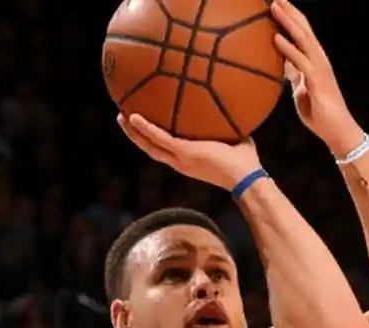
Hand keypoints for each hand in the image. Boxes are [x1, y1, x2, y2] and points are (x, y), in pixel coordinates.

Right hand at [116, 114, 260, 190]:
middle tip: (123, 118)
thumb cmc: (246, 163)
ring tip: (120, 115)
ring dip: (133, 131)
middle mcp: (181, 162)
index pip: (165, 150)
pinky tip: (134, 116)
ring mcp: (181, 159)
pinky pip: (160, 138)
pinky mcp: (185, 153)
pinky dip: (146, 128)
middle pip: (150, 148)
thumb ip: (228, 126)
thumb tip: (233, 108)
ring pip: (149, 145)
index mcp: (189, 161)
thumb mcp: (234, 139)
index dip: (152, 139)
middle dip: (135, 135)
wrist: (247, 178)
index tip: (143, 127)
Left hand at [271, 0, 363, 155]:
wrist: (337, 131)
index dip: (291, 17)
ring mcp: (319, 69)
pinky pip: (300, 62)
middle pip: (303, 29)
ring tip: (274, 7)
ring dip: (288, 22)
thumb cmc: (320, 113)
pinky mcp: (317, 81)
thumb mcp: (302, 90)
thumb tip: (284, 66)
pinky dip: (288, 48)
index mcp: (315, 61)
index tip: (278, 3)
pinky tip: (276, 38)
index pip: (303, 33)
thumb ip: (295, 75)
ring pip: (303, 39)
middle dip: (289, 12)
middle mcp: (319, 60)